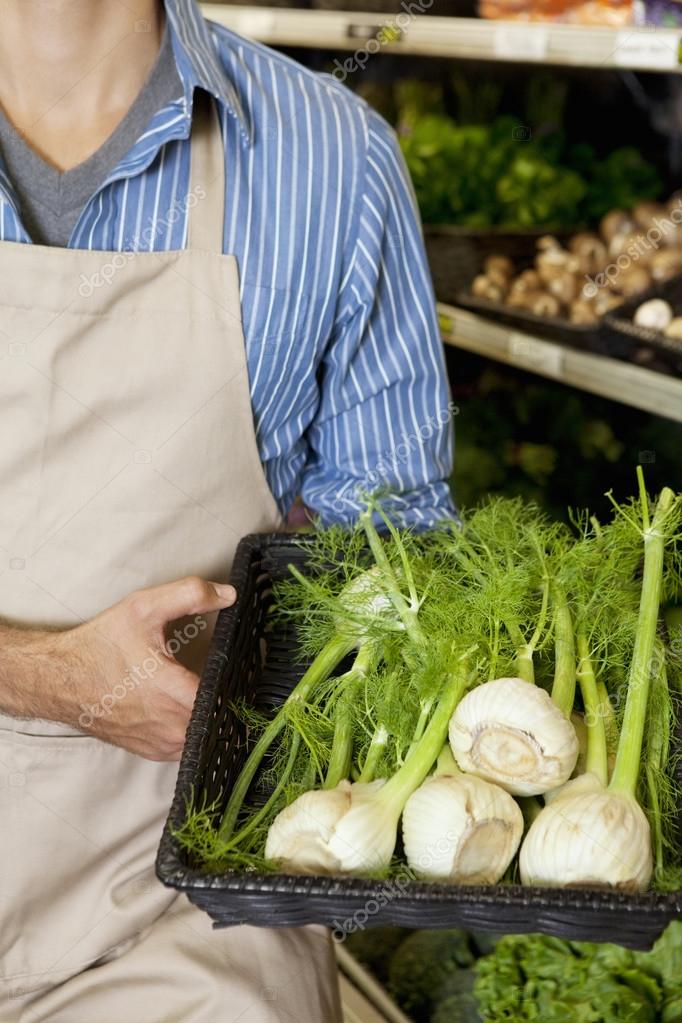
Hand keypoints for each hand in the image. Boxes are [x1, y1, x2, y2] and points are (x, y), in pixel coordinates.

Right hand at [55, 578, 235, 759]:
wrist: (60, 679)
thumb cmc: (100, 646)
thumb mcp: (144, 607)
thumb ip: (190, 595)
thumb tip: (228, 595)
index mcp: (172, 691)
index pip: (227, 698)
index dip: (240, 682)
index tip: (244, 667)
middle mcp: (169, 725)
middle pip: (222, 717)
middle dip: (230, 696)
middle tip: (230, 674)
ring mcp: (161, 743)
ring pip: (208, 734)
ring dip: (214, 715)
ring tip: (213, 690)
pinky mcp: (154, 752)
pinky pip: (189, 745)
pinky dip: (196, 728)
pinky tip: (192, 706)